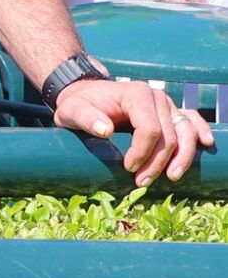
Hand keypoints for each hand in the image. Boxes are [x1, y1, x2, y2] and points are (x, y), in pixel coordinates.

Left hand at [52, 78, 213, 187]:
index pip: (149, 128)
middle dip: (158, 163)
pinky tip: (205, 145)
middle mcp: (156, 97)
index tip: (128, 168)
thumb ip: (86, 118)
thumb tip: (105, 130)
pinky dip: (199, 131)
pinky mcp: (170, 112)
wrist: (86, 95)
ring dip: (182, 158)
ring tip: (171, 178)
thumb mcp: (73, 111)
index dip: (142, 152)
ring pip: (185, 132)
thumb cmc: (79, 104)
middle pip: (168, 135)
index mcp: (135, 94)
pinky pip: (191, 120)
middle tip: (141, 183)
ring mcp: (166, 104)